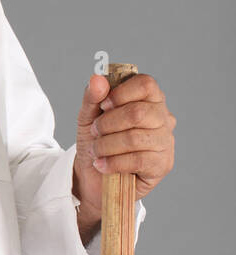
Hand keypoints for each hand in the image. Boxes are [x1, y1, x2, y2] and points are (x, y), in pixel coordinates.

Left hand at [73, 72, 176, 225]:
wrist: (94, 175)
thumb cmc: (96, 140)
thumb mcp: (88, 116)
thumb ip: (92, 96)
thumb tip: (97, 79)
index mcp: (149, 99)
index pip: (146, 84)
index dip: (121, 93)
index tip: (103, 105)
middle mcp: (163, 118)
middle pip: (138, 112)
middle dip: (108, 123)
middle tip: (95, 132)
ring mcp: (165, 142)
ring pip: (135, 138)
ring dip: (106, 145)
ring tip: (95, 151)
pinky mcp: (162, 165)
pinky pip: (137, 160)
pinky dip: (113, 163)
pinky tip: (102, 165)